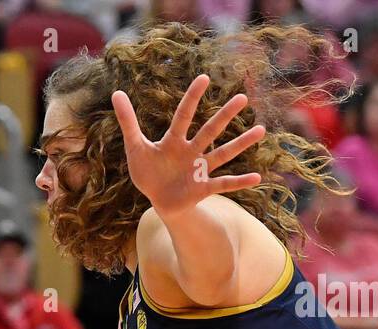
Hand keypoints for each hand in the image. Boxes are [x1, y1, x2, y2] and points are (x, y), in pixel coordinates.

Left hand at [111, 74, 264, 217]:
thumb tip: (116, 92)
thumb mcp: (135, 147)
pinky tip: (257, 178)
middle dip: (225, 116)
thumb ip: (128, 122)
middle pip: (210, 131)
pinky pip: (224, 184)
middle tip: (243, 98)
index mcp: (174, 141)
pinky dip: (239, 182)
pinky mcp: (203, 188)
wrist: (158, 201)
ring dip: (241, 144)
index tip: (204, 78)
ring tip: (260, 130)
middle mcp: (191, 152)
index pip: (183, 116)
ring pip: (223, 154)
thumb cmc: (148, 172)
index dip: (192, 98)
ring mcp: (199, 169)